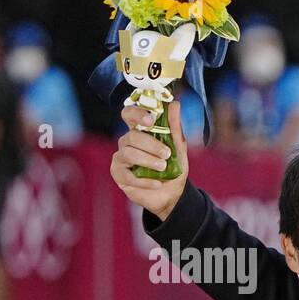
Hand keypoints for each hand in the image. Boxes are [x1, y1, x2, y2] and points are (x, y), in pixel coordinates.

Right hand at [109, 99, 189, 221]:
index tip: (150, 120)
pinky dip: (144, 180)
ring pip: (128, 153)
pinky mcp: (119, 175)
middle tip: (166, 154)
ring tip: (163, 168)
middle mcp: (127, 142)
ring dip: (148, 160)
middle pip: (131, 135)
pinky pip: (127, 175)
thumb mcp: (179, 149)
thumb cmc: (173, 169)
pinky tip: (157, 183)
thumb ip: (175, 128)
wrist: (173, 195)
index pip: (128, 115)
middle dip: (150, 144)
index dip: (136, 114)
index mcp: (140, 132)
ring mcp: (121, 158)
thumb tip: (175, 104)